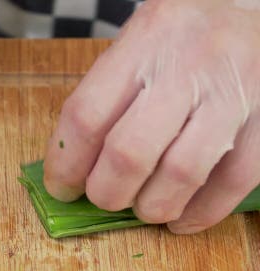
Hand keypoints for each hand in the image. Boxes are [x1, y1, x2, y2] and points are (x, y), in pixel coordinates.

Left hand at [43, 0, 259, 233]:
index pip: (86, 116)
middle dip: (107, 193)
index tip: (63, 187)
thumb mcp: (138, 43)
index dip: (66, 165)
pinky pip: (233, 181)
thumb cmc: (184, 38)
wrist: (257, 14)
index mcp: (144, 41)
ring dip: (153, 206)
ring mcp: (233, 93)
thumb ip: (107, 96)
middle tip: (105, 198)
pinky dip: (202, 211)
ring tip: (145, 208)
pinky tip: (182, 217)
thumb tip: (73, 168)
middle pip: (130, 152)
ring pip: (181, 173)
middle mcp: (188, 65)